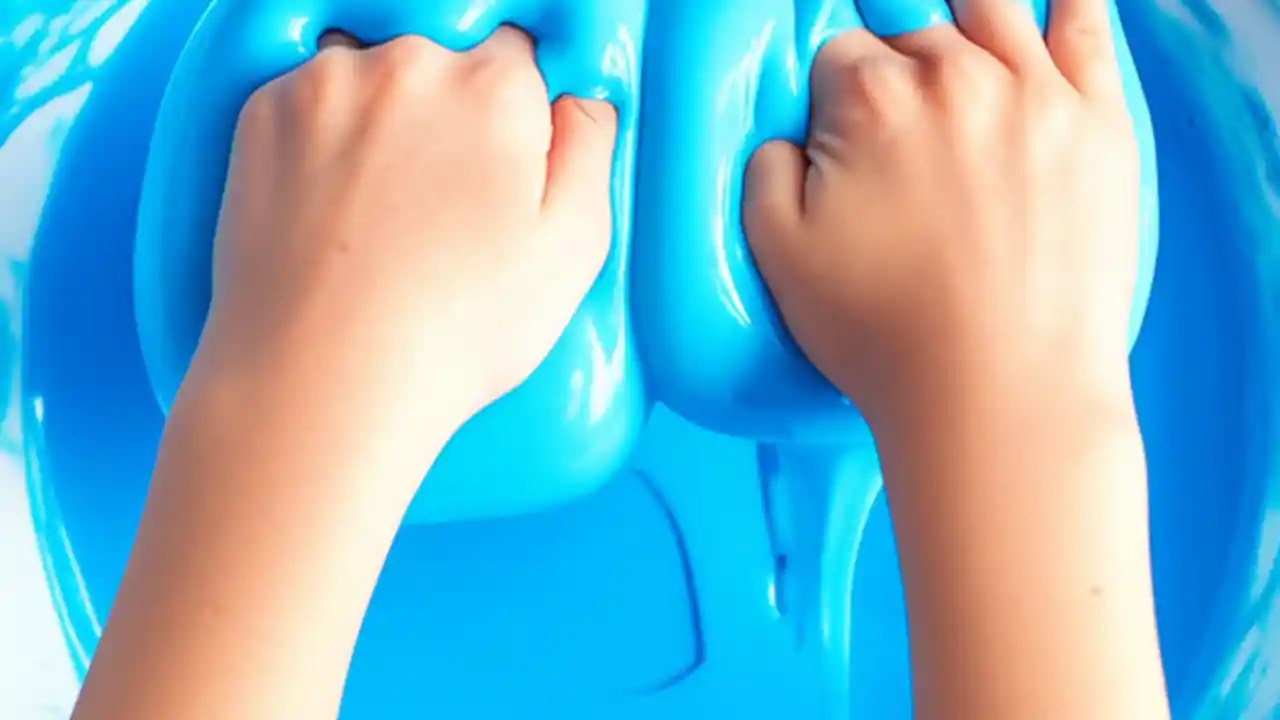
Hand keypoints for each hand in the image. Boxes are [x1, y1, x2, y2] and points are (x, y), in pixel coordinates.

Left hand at [192, 29, 615, 461]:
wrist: (321, 381)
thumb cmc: (453, 330)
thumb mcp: (574, 249)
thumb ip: (590, 146)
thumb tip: (580, 98)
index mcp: (493, 88)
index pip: (518, 55)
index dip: (514, 116)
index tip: (498, 168)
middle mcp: (407, 63)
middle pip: (443, 58)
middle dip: (449, 113)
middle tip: (440, 204)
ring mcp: (325, 84)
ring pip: (372, 72)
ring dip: (383, 116)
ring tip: (381, 211)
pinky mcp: (262, 113)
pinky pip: (308, 96)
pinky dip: (323, 134)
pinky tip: (334, 207)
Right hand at [744, 5, 1167, 717]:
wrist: (998, 393)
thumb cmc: (883, 335)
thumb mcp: (777, 255)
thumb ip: (763, 170)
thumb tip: (789, 137)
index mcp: (868, 101)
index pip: (838, 57)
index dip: (833, 103)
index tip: (844, 150)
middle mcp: (952, 75)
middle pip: (912, 38)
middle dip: (897, 76)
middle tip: (902, 148)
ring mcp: (1034, 91)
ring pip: (989, 12)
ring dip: (964, 29)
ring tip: (957, 71)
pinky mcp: (1096, 122)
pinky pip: (1084, 26)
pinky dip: (1065, 8)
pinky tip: (1049, 11)